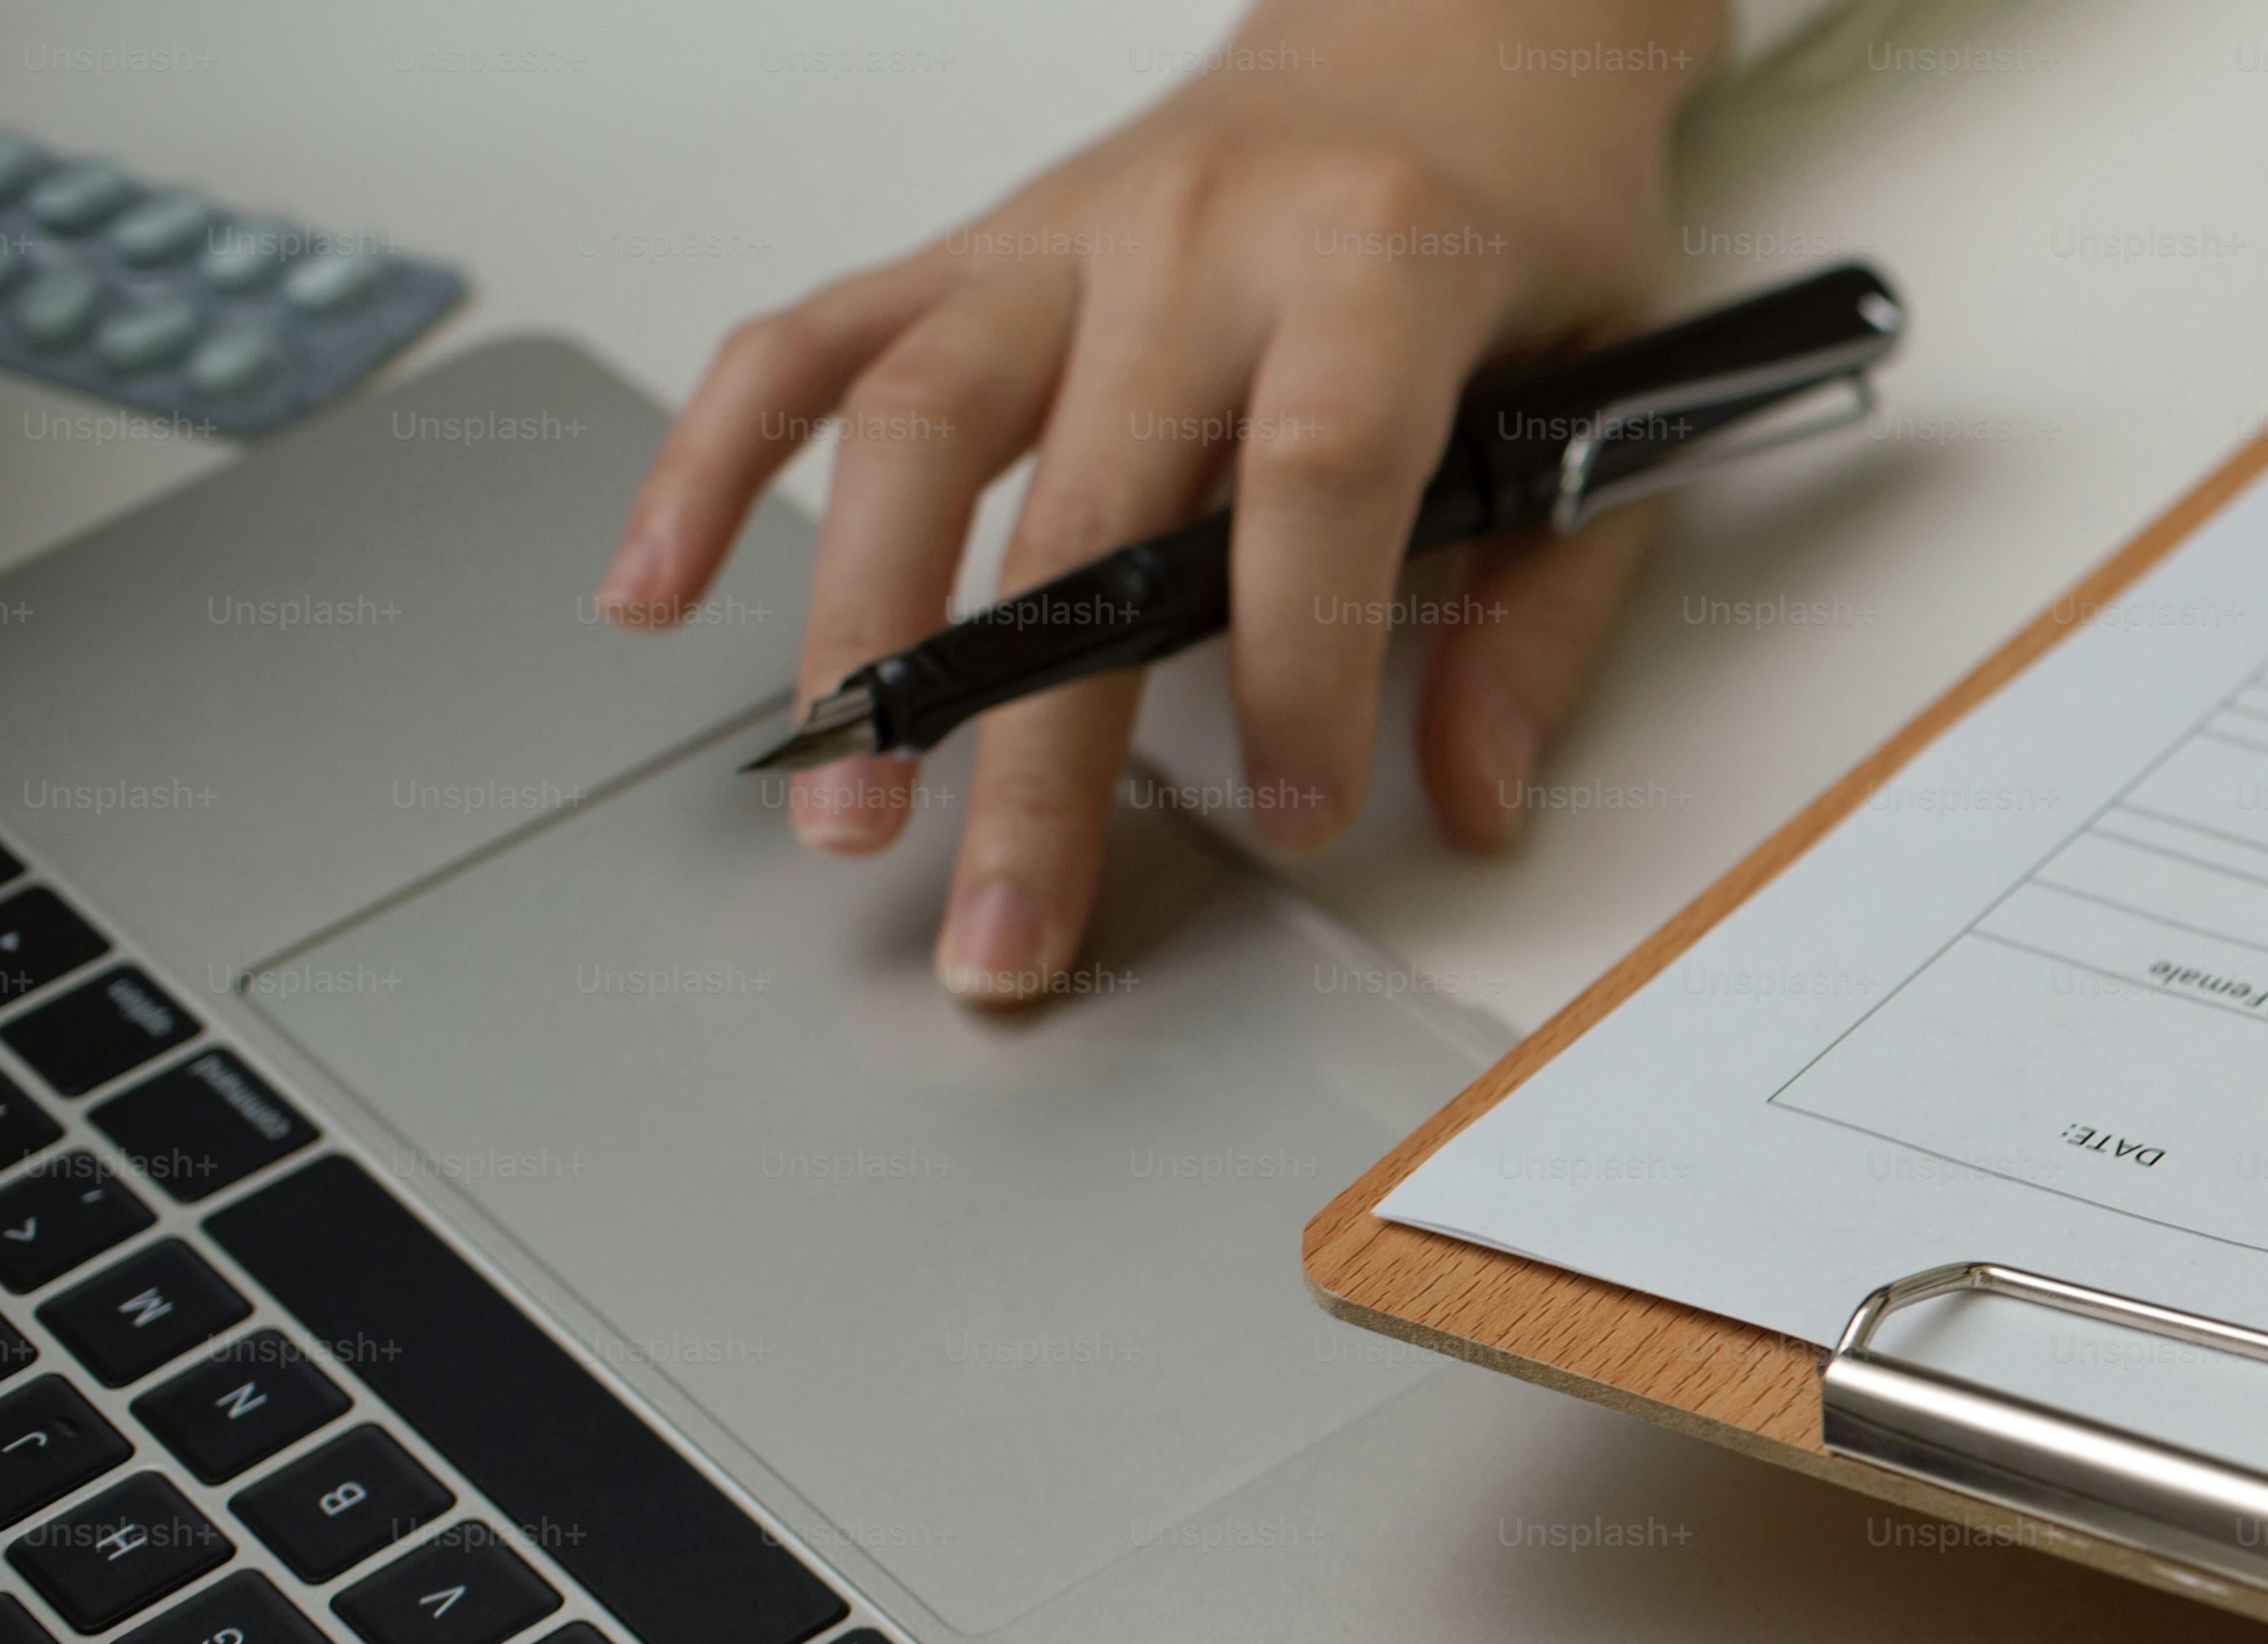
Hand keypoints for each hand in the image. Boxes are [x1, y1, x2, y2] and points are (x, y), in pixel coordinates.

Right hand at [594, 0, 1719, 997]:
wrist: (1456, 25)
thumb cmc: (1529, 213)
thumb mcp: (1612, 392)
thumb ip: (1544, 604)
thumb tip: (1474, 798)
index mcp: (1377, 261)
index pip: (1312, 483)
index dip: (1295, 666)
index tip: (1288, 812)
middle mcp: (1198, 237)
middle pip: (1091, 513)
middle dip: (1038, 750)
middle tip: (1009, 928)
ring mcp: (1065, 237)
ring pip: (917, 433)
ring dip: (860, 636)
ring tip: (845, 808)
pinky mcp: (978, 245)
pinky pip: (814, 340)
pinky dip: (716, 458)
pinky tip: (655, 589)